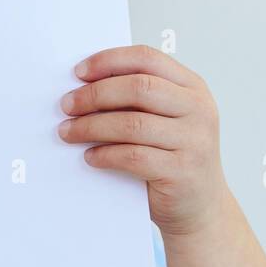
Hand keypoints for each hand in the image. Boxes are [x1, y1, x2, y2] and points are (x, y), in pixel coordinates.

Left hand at [58, 45, 228, 236]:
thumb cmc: (173, 159)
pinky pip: (133, 157)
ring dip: (92, 126)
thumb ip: (140, 100)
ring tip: (68, 132)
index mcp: (192, 88)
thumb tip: (84, 87)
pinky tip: (89, 156)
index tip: (79, 72)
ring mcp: (193, 141)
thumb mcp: (166, 120)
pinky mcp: (180, 171)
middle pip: (138, 88)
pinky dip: (105, 155)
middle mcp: (198, 110)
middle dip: (95, 95)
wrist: (199, 207)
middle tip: (66, 105)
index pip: (148, 59)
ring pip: (133, 124)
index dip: (110, 61)